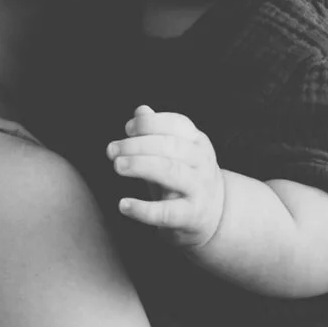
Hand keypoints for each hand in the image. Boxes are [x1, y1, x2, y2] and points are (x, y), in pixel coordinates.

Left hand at [108, 106, 227, 250]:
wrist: (215, 215)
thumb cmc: (185, 179)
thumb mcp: (175, 153)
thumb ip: (156, 133)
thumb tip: (141, 110)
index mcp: (198, 142)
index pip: (176, 124)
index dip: (149, 123)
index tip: (128, 128)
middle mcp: (202, 162)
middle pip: (170, 146)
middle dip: (137, 145)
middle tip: (112, 150)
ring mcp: (198, 189)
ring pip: (170, 171)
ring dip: (139, 165)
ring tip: (118, 166)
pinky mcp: (191, 215)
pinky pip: (166, 212)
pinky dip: (142, 209)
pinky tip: (124, 204)